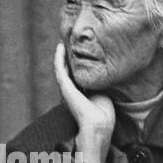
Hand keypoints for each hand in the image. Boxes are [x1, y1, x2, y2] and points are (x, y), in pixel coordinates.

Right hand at [53, 43, 113, 162]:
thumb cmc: (103, 114)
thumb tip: (103, 72)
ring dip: (62, 53)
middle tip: (68, 39)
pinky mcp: (64, 87)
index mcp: (79, 93)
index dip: (76, 61)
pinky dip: (59, 57)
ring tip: (63, 39)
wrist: (99, 124)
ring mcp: (66, 89)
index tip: (79, 49)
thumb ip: (99, 83)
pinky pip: (59, 68)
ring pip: (61, 67)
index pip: (76, 74)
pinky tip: (60, 46)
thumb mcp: (103, 94)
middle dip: (67, 54)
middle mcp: (70, 90)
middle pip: (67, 68)